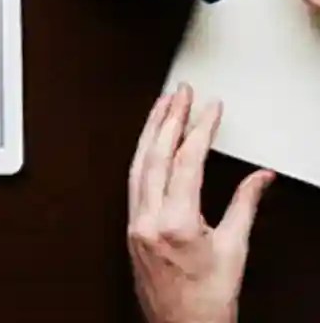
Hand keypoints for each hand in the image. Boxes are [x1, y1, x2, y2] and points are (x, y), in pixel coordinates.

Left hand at [128, 84, 275, 322]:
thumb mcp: (235, 249)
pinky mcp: (130, 229)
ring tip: (163, 106)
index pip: (186, 161)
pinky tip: (150, 143)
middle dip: (168, 118)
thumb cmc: (208, 300)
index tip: (211, 107)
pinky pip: (134, 182)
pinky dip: (143, 157)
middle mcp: (148, 220)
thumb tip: (261, 176)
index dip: (199, 128)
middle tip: (181, 92)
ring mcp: (134, 224)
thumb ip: (245, 206)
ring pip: (138, 165)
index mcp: (175, 223)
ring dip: (150, 132)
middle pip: (155, 155)